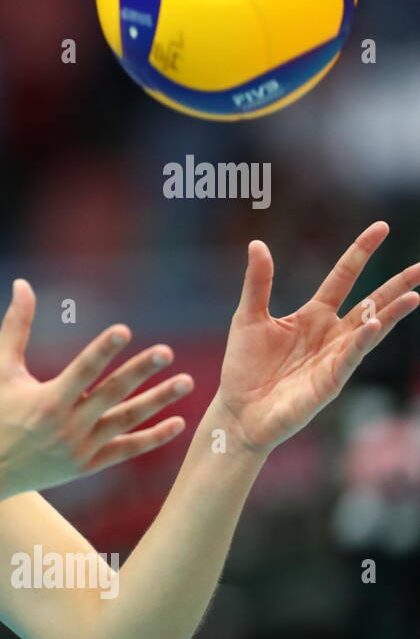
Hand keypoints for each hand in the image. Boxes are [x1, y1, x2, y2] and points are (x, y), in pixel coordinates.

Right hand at [0, 278, 192, 497]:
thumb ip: (15, 325)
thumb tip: (22, 283)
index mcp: (47, 401)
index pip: (81, 371)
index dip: (103, 349)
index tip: (124, 330)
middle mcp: (67, 426)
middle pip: (111, 394)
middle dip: (139, 372)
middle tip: (166, 352)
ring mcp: (80, 449)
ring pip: (126, 421)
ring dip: (158, 402)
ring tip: (186, 381)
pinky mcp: (86, 466)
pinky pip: (126, 450)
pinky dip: (152, 438)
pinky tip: (178, 422)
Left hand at [212, 221, 419, 455]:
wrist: (237, 411)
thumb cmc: (244, 366)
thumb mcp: (247, 317)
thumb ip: (258, 283)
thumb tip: (257, 243)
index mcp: (312, 315)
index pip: (343, 277)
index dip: (360, 253)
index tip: (381, 227)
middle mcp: (330, 334)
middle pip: (369, 302)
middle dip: (396, 284)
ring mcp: (334, 357)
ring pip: (369, 330)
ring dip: (390, 313)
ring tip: (414, 294)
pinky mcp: (329, 381)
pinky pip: (349, 357)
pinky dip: (362, 341)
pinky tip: (375, 325)